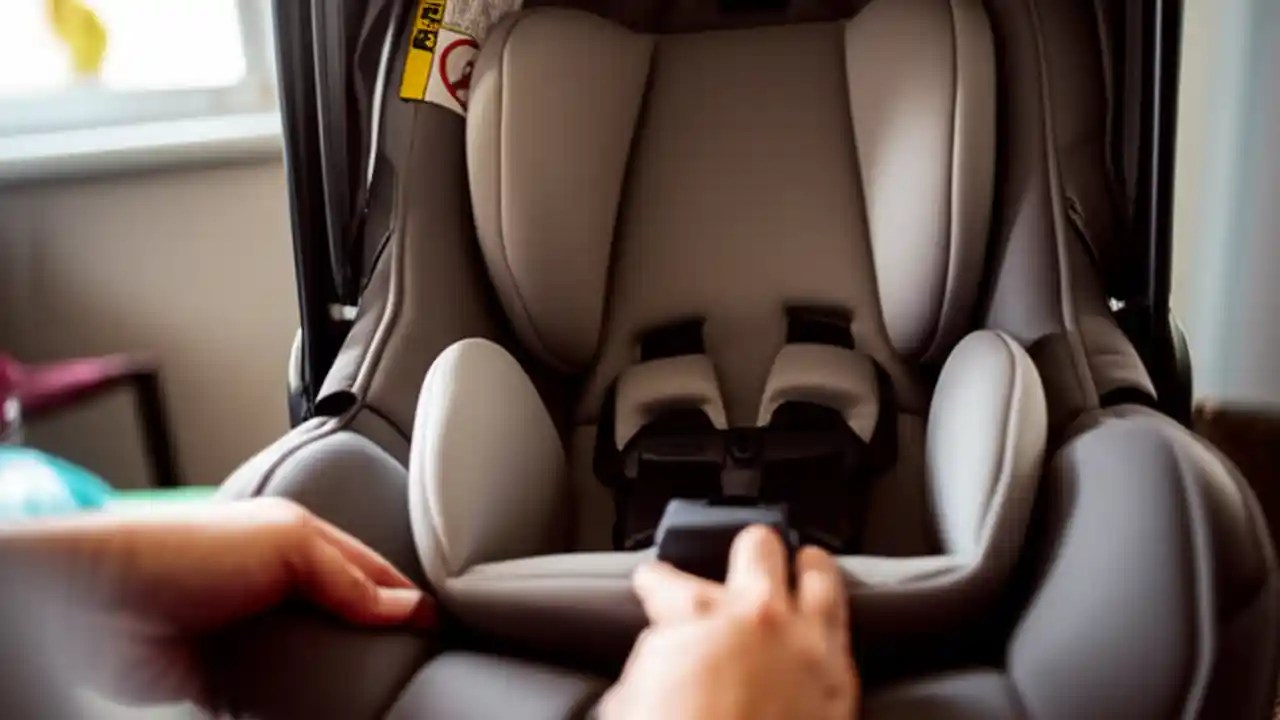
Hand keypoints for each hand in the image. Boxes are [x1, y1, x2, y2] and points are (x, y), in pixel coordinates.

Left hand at [0, 497, 432, 702]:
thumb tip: (402, 607)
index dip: (408, 593)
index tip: (442, 623)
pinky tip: (328, 711)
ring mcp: (258, 636)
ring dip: (344, 677)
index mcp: (299, 543)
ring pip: (321, 662)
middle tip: (418, 663)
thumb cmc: (184, 548)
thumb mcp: (284, 540)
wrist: (102, 601)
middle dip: (381, 640)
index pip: (372, 570)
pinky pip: (283, 698)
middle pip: (350, 619)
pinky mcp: (232, 681)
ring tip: (382, 693)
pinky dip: (306, 706)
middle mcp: (281, 588)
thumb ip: (344, 572)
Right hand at [600, 526, 858, 719]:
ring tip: (806, 562)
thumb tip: (666, 660)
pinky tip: (828, 625)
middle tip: (743, 551)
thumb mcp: (632, 702)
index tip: (653, 583)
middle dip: (745, 547)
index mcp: (698, 618)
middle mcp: (759, 618)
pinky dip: (834, 622)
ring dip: (808, 568)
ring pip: (820, 575)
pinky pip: (846, 632)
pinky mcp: (842, 681)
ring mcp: (807, 645)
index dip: (655, 581)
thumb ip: (654, 666)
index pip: (666, 581)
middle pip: (757, 549)